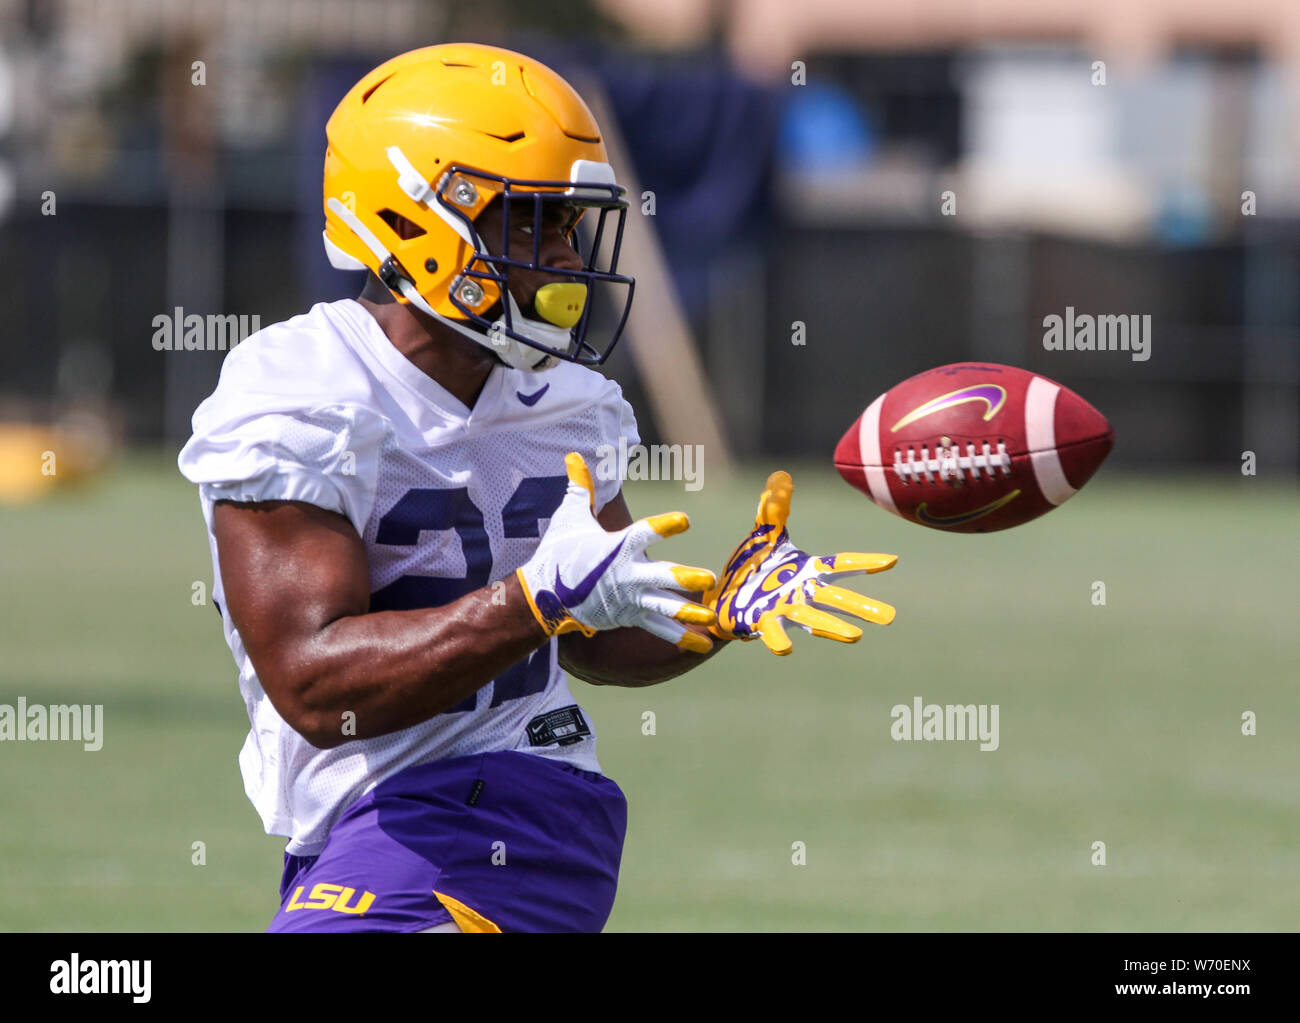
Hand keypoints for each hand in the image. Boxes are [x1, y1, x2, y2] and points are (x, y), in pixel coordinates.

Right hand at [516, 453, 717, 652]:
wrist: (544, 598)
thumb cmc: (559, 553)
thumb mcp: (569, 518)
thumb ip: (579, 488)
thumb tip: (573, 454)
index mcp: (615, 548)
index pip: (643, 534)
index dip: (663, 527)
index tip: (685, 520)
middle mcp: (626, 576)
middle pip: (660, 577)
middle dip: (684, 578)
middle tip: (710, 579)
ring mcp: (629, 599)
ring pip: (664, 607)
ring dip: (689, 611)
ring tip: (713, 617)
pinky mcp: (630, 617)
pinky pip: (658, 629)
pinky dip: (680, 637)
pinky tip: (703, 645)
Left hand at [702, 470, 896, 654]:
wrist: (723, 598)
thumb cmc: (752, 568)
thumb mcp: (763, 535)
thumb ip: (774, 508)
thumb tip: (781, 476)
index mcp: (806, 571)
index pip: (840, 565)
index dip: (864, 562)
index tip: (892, 561)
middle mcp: (801, 593)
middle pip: (836, 598)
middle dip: (862, 606)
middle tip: (890, 617)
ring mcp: (784, 610)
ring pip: (813, 619)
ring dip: (834, 627)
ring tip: (856, 636)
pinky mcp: (762, 622)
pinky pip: (773, 632)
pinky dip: (779, 640)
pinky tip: (786, 648)